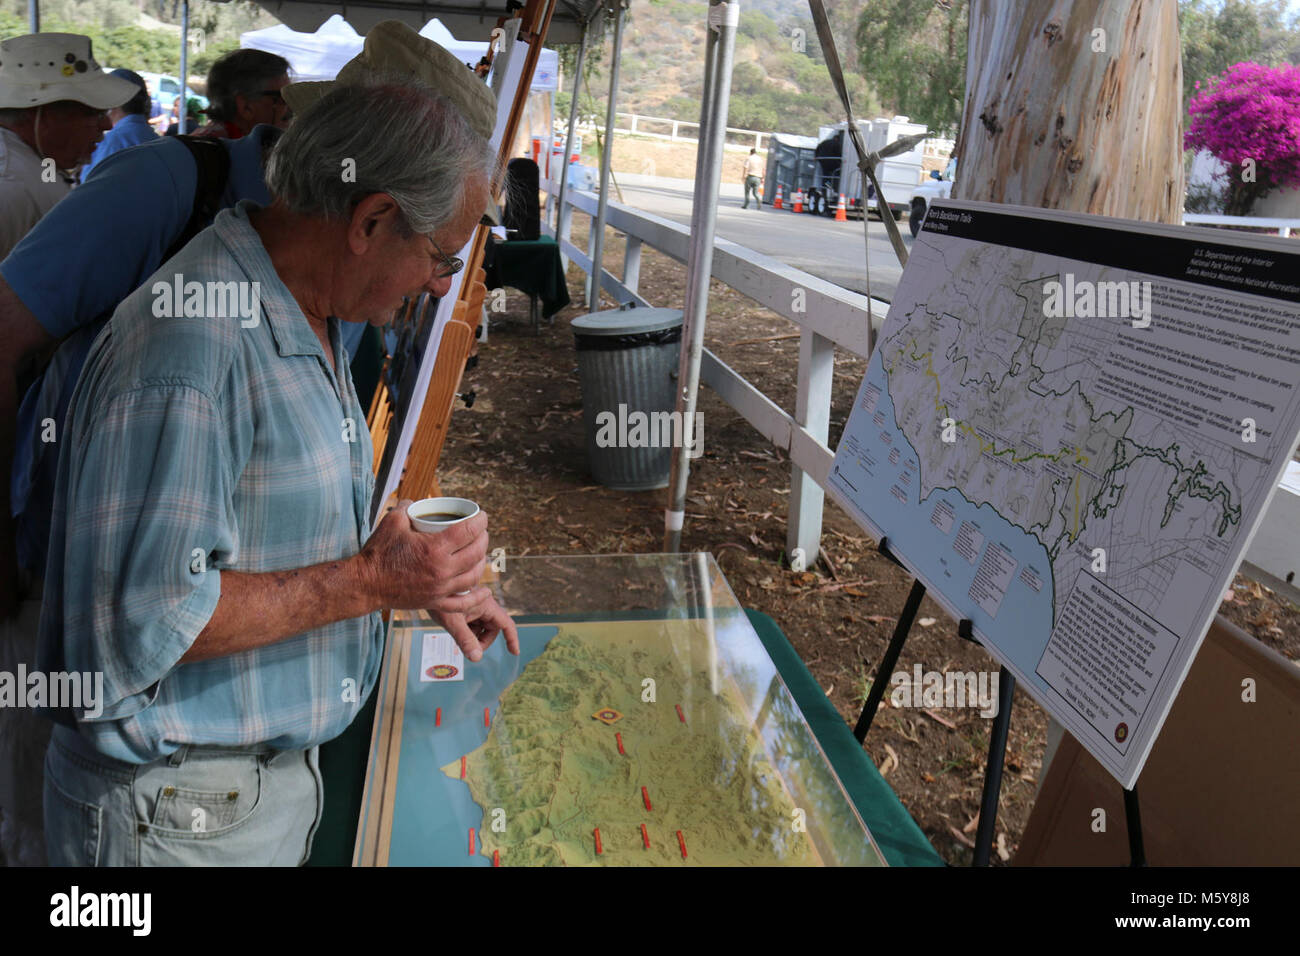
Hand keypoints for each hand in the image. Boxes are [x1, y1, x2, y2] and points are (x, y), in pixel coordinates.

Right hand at [359, 498, 488, 616]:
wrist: (365, 584)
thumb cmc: (378, 553)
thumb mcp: (392, 521)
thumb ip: (407, 506)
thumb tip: (416, 501)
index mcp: (434, 548)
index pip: (468, 531)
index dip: (480, 521)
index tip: (483, 516)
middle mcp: (442, 570)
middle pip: (476, 552)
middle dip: (483, 539)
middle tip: (481, 532)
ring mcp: (440, 588)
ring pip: (473, 576)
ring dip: (482, 562)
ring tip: (480, 553)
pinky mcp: (435, 602)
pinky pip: (462, 603)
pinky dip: (477, 598)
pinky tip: (485, 591)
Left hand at [432, 594, 519, 662]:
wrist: (429, 587)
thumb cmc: (442, 600)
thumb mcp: (453, 622)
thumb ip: (465, 640)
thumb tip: (477, 658)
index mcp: (487, 605)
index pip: (506, 624)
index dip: (512, 639)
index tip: (515, 652)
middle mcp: (485, 606)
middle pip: (492, 630)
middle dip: (481, 641)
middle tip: (468, 648)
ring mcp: (477, 608)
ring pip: (482, 628)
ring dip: (473, 635)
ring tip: (457, 632)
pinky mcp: (469, 609)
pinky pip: (474, 624)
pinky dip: (467, 630)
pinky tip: (455, 628)